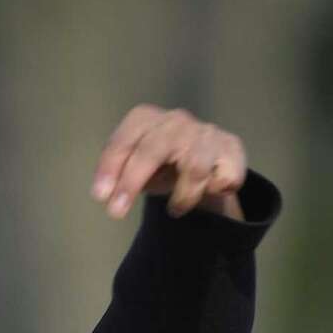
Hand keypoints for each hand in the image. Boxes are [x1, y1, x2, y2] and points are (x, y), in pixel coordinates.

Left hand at [91, 106, 246, 221]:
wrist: (207, 161)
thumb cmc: (162, 165)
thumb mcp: (137, 169)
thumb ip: (122, 176)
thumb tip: (107, 193)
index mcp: (147, 119)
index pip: (125, 138)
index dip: (111, 166)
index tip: (100, 196)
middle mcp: (176, 120)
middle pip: (152, 149)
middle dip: (132, 182)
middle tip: (116, 213)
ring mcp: (206, 132)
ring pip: (194, 168)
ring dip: (183, 197)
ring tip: (176, 209)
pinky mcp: (232, 148)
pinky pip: (224, 178)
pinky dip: (216, 191)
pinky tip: (212, 192)